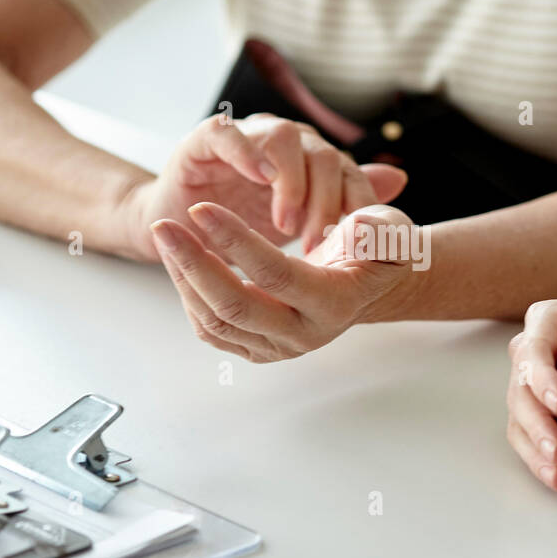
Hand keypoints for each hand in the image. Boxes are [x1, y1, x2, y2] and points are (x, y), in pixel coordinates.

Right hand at [125, 114, 406, 259]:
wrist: (182, 233)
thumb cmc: (243, 228)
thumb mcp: (301, 228)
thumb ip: (344, 203)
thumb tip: (399, 179)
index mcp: (310, 159)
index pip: (347, 171)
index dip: (355, 204)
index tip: (354, 245)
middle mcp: (285, 140)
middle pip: (322, 155)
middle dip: (326, 201)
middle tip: (318, 242)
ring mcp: (247, 134)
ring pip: (285, 138)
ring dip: (291, 183)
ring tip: (285, 226)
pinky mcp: (206, 138)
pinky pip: (230, 132)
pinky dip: (248, 151)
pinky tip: (260, 177)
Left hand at [153, 202, 417, 361]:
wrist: (366, 284)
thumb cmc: (375, 251)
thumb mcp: (392, 232)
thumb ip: (379, 230)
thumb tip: (355, 227)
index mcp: (334, 303)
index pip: (275, 274)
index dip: (235, 241)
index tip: (202, 208)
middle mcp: (303, 334)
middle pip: (235, 307)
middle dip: (192, 263)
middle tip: (164, 226)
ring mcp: (276, 347)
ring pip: (215, 321)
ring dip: (183, 277)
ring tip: (166, 236)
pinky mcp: (256, 348)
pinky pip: (212, 329)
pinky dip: (189, 294)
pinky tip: (180, 260)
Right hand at [507, 298, 556, 489]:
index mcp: (554, 320)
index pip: (536, 344)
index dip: (542, 374)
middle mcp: (536, 352)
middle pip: (520, 384)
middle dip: (536, 418)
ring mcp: (534, 388)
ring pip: (519, 416)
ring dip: (534, 445)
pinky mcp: (540, 418)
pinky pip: (528, 440)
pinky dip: (539, 461)